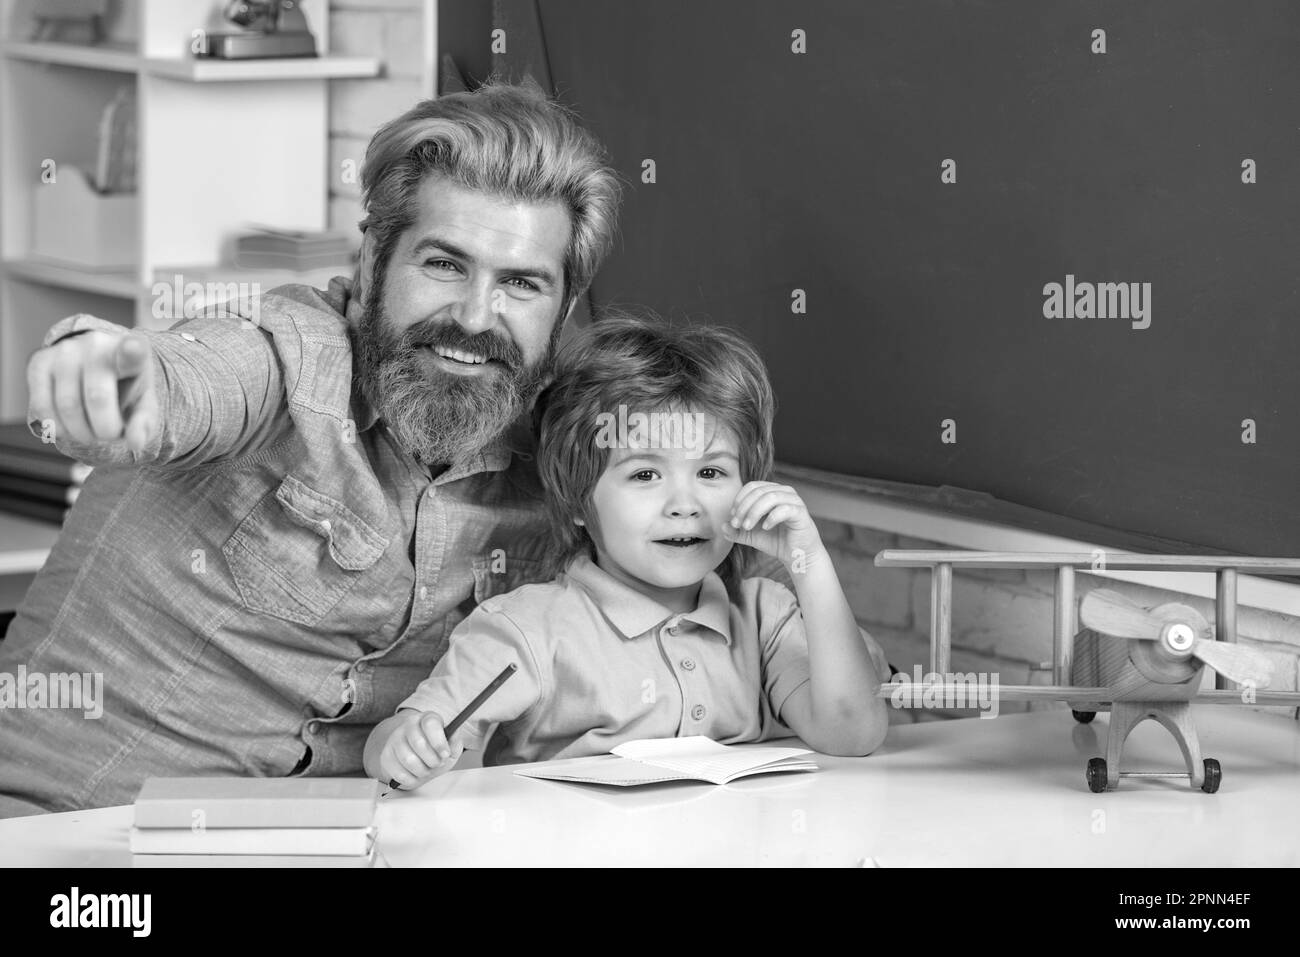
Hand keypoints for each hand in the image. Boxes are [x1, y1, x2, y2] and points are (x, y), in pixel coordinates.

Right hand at [26, 330, 159, 453]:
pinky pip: (42, 406)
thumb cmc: (126, 389)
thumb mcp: (143, 405)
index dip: (132, 350)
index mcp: (133, 351)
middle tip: (108, 435)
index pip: (132, 350)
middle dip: (104, 430)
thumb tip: (135, 442)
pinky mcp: (39, 361)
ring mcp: (65, 350)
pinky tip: (68, 427)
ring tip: (90, 432)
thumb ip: (144, 423)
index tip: (134, 348)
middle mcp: (97, 344)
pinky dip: (57, 427)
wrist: (97, 368)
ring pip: (67, 406)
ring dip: (80, 433)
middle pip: (97, 397)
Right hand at [377, 711, 463, 790]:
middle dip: (432, 760)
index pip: (430, 724)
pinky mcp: (386, 756)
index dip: (439, 741)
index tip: (445, 754)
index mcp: (426, 719)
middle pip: (419, 743)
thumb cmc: (434, 751)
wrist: (414, 759)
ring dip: (422, 770)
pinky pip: (399, 773)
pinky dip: (411, 779)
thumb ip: (454, 741)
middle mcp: (408, 725)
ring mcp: (395, 740)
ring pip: (408, 760)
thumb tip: (455, 732)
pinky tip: (415, 774)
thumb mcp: (450, 746)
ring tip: (426, 769)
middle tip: (437, 764)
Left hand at [722, 481, 824, 569]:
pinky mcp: (801, 512)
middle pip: (758, 491)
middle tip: (737, 524)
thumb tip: (722, 526)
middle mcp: (784, 491)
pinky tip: (765, 528)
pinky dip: (771, 517)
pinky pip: (784, 509)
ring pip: (770, 497)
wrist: (797, 556)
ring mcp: (794, 500)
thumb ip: (737, 531)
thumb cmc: (777, 542)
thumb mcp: (752, 536)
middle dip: (744, 507)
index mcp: (772, 492)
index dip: (739, 500)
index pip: (751, 487)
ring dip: (754, 512)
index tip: (732, 517)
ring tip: (747, 527)